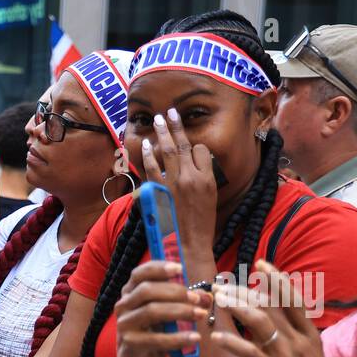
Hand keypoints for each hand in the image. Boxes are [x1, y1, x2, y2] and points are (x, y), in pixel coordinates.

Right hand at [114, 260, 208, 356]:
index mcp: (131, 292)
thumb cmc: (156, 333)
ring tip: (200, 315)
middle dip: (175, 292)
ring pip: (150, 311)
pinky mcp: (129, 344)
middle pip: (146, 290)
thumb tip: (207, 295)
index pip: (140, 273)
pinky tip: (195, 339)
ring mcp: (124, 324)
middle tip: (198, 298)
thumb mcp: (170, 314)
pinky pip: (154, 339)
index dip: (159, 268)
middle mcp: (123, 305)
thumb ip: (185, 301)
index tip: (180, 269)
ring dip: (179, 311)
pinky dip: (177, 338)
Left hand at [140, 107, 217, 257]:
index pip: (200, 150)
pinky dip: (148, 156)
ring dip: (162, 133)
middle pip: (183, 145)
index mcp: (207, 179)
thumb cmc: (201, 224)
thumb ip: (204, 177)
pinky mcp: (159, 193)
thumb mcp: (211, 197)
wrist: (188, 244)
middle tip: (170, 111)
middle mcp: (191, 178)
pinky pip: (152, 169)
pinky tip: (145, 145)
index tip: (189, 144)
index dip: (194, 146)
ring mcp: (173, 185)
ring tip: (158, 119)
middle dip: (176, 126)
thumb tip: (196, 161)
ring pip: (167, 152)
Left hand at [209, 260, 343, 356]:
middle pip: (271, 305)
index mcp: (310, 335)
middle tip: (223, 284)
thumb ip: (292, 337)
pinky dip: (231, 342)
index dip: (277, 278)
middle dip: (245, 290)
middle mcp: (299, 341)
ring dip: (236, 307)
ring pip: (259, 321)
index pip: (294, 298)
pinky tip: (215, 337)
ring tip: (217, 300)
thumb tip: (273, 318)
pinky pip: (247, 352)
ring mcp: (285, 356)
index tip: (261, 262)